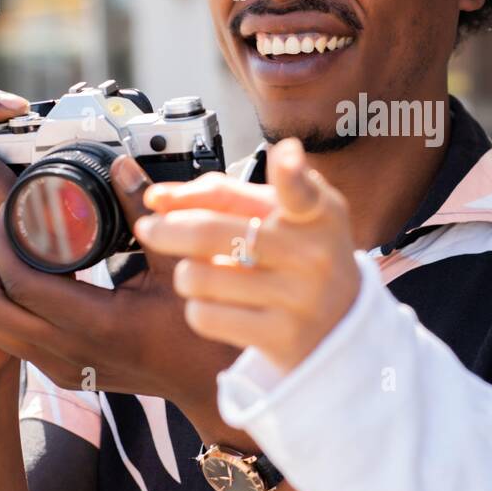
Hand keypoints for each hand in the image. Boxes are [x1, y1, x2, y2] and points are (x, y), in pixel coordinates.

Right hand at [0, 88, 27, 389]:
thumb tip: (114, 163)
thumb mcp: (50, 228)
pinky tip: (8, 288)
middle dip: (16, 193)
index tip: (18, 107)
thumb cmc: (31, 279)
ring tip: (32, 268)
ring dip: (16, 248)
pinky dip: (0, 279)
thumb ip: (56, 193)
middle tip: (43, 221)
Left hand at [0, 155, 245, 412]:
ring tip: (20, 260)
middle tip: (10, 236)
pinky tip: (39, 287)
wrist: (209, 379)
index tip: (11, 216)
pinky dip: (12, 312)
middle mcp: (74, 351)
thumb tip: (121, 169)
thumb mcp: (177, 263)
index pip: (22, 284)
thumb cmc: (202, 327)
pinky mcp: (67, 375)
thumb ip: (144, 214)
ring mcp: (67, 368)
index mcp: (100, 323)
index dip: (5, 245)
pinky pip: (16, 344)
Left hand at [134, 137, 361, 373]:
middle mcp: (312, 254)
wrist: (342, 325)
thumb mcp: (285, 216)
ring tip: (204, 274)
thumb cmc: (301, 258)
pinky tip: (218, 303)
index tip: (285, 154)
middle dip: (166, 229)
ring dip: (187, 274)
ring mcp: (298, 298)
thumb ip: (228, 195)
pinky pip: (205, 316)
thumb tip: (160, 198)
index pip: (302, 192)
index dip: (291, 172)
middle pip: (211, 232)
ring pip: (198, 277)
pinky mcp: (280, 336)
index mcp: (318, 214)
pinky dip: (198, 307)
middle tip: (149, 227)